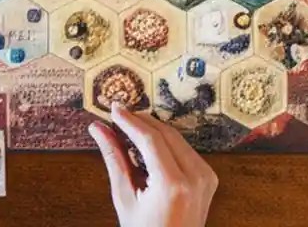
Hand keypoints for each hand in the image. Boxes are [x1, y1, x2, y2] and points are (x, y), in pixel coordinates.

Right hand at [89, 102, 218, 226]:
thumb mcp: (125, 197)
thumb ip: (114, 158)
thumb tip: (99, 129)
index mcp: (173, 185)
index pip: (150, 138)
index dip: (130, 120)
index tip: (114, 109)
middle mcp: (195, 177)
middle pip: (165, 133)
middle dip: (140, 120)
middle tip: (118, 114)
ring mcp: (205, 177)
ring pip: (176, 137)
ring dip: (153, 129)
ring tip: (129, 128)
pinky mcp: (208, 177)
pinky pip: (185, 149)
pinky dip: (166, 142)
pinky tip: (148, 144)